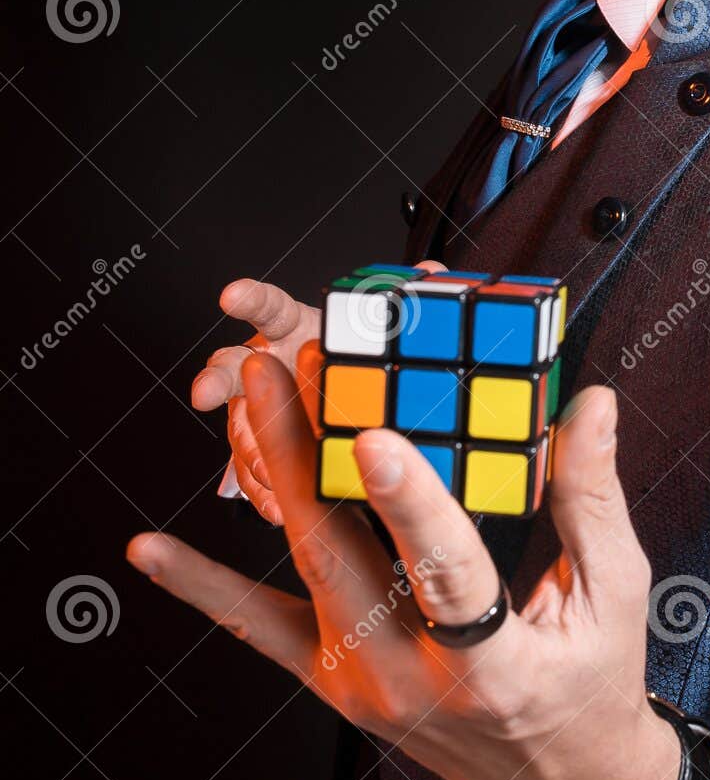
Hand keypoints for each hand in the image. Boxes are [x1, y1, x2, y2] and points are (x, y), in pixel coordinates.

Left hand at [131, 348, 679, 779]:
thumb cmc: (595, 685)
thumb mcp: (614, 597)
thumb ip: (592, 498)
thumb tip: (590, 402)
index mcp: (494, 664)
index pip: (448, 575)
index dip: (412, 504)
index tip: (381, 433)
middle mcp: (411, 680)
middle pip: (341, 558)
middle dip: (305, 453)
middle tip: (283, 366)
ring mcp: (358, 685)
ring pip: (300, 570)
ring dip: (272, 477)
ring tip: (248, 396)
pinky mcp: (330, 683)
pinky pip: (257, 629)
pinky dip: (204, 586)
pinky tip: (148, 550)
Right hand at [191, 264, 445, 523]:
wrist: (353, 406)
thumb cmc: (361, 357)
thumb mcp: (389, 333)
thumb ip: (408, 302)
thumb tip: (435, 271)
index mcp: (295, 329)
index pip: (270, 307)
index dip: (251, 300)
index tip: (233, 297)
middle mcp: (267, 365)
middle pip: (233, 367)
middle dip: (217, 379)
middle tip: (204, 392)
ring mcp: (258, 411)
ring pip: (240, 429)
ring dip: (246, 447)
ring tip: (263, 468)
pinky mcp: (262, 453)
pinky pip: (251, 474)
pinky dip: (260, 491)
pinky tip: (274, 508)